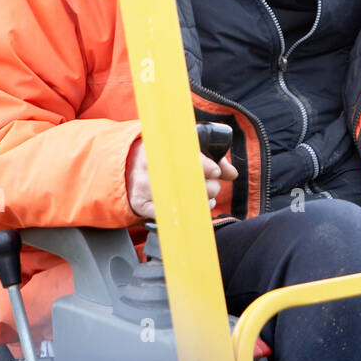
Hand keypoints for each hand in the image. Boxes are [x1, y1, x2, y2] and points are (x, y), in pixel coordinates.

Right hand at [124, 137, 238, 219]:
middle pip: (187, 180)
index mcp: (163, 146)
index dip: (206, 166)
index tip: (216, 172)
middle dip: (208, 186)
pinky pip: (167, 214)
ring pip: (179, 199)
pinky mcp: (139, 202)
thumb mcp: (184, 149)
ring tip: (206, 198)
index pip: (188, 156)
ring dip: (200, 202)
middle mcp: (151, 164)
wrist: (128, 164)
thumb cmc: (163, 156)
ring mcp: (143, 184)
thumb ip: (211, 158)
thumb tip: (232, 173)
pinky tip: (192, 208)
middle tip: (213, 187)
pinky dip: (184, 214)